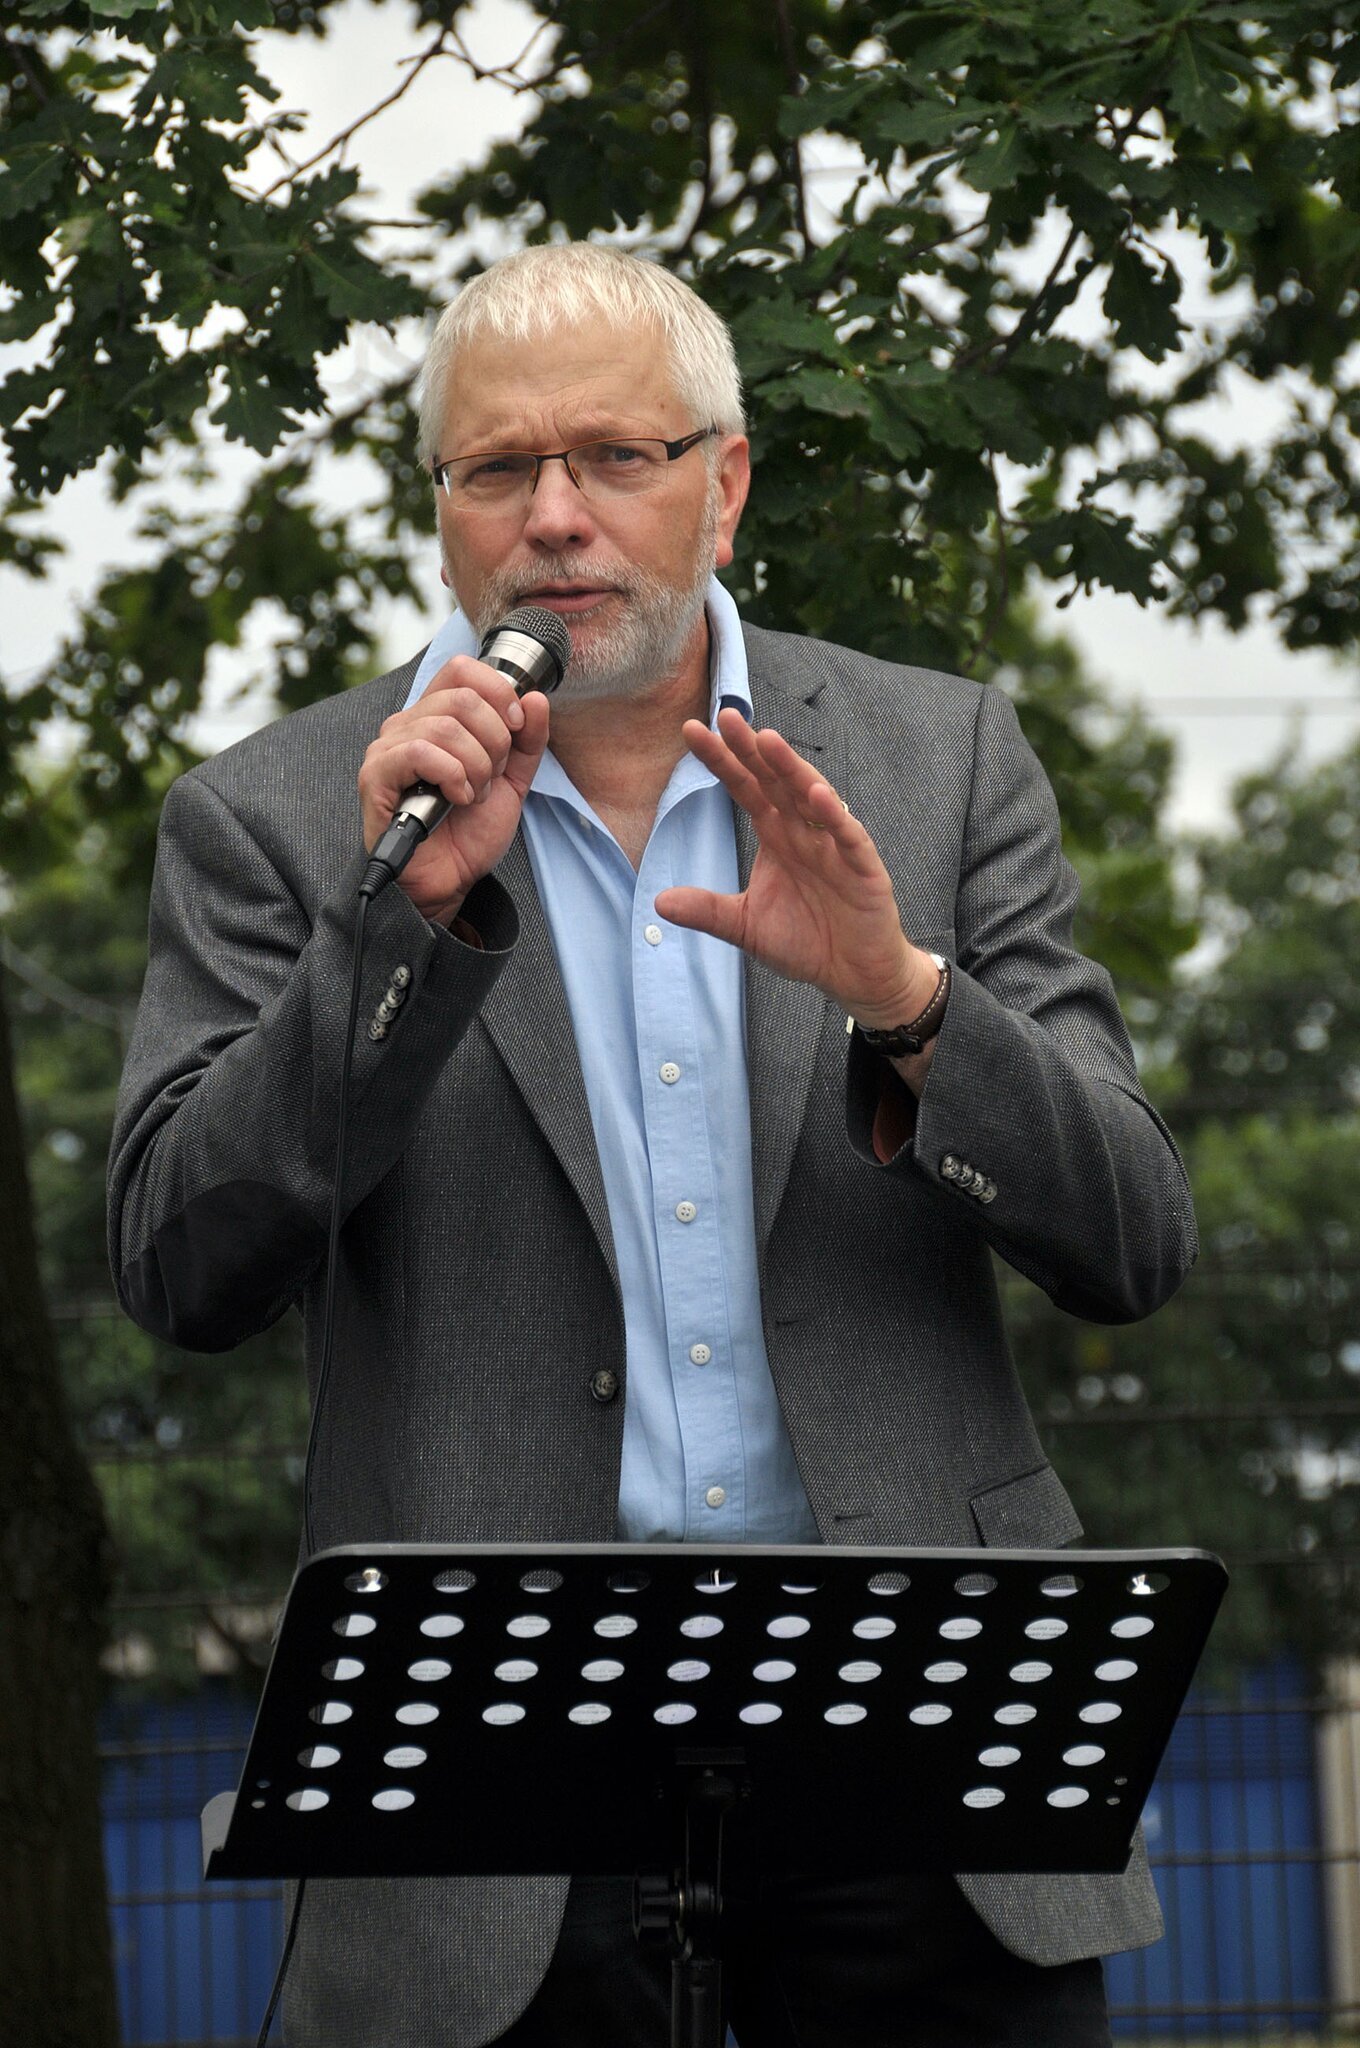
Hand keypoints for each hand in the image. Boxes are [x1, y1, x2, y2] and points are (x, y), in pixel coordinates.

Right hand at [358, 656, 550, 924]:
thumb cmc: (470, 831)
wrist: (451, 879)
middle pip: (462, 697)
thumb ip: (528, 740)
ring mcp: (388, 748)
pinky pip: (420, 752)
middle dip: (495, 742)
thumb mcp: (513, 780)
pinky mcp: (377, 776)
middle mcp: (407, 724)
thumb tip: (535, 699)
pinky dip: (453, 776)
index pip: (462, 669)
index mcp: (436, 716)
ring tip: (472, 796)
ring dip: (476, 767)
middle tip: (491, 777)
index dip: (498, 691)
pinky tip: (457, 799)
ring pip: (446, 727)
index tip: (515, 728)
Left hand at [655, 710, 937, 1021]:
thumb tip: (658, 901)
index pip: (744, 788)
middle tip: (726, 715)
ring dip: (791, 769)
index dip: (720, 761)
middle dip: (751, 749)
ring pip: (811, 797)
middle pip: (775, 781)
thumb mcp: (746, 927)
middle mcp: (804, 831)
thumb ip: (708, 911)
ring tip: (768, 741)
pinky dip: (835, 817)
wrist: (854, 974)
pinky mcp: (863, 868)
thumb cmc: (806, 942)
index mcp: (776, 836)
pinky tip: (817, 795)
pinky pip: (848, 836)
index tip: (691, 731)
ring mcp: (834, 845)